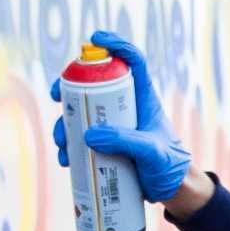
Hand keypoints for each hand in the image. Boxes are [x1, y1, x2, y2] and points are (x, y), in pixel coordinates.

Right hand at [48, 31, 193, 202]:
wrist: (172, 192)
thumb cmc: (170, 166)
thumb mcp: (151, 152)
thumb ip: (125, 141)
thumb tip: (88, 135)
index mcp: (143, 98)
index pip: (132, 62)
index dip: (116, 45)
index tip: (96, 38)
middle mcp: (125, 108)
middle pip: (94, 85)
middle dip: (70, 87)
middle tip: (57, 96)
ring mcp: (113, 127)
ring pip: (81, 115)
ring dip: (64, 125)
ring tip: (62, 144)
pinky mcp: (105, 147)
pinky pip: (80, 141)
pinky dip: (69, 148)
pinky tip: (66, 160)